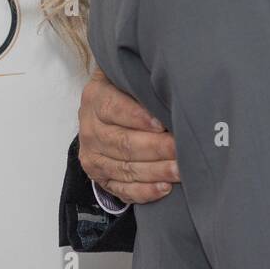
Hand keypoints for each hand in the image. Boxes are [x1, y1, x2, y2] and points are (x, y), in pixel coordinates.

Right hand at [78, 69, 179, 203]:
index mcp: (95, 98)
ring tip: (180, 170)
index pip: (113, 108)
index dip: (138, 117)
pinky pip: (122, 189)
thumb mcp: (128, 77)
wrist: (104, 111)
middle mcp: (89, 129)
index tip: (161, 123)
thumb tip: (172, 86)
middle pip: (122, 142)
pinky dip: (144, 191)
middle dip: (155, 147)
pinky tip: (165, 188)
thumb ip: (143, 80)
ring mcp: (93, 156)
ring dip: (155, 171)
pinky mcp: (100, 177)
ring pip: (125, 168)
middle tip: (180, 149)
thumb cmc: (127, 91)